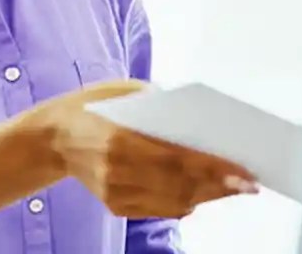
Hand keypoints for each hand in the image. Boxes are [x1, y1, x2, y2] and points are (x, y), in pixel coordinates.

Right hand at [24, 80, 259, 219]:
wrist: (51, 136)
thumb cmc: (93, 106)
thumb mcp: (125, 90)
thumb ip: (161, 103)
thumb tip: (204, 122)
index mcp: (119, 138)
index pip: (177, 159)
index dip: (214, 168)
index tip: (244, 171)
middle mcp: (116, 170)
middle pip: (180, 184)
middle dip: (219, 186)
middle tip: (249, 183)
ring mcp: (114, 192)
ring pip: (173, 202)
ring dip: (207, 196)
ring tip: (233, 188)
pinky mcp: (114, 205)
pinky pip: (158, 210)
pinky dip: (185, 202)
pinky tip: (203, 192)